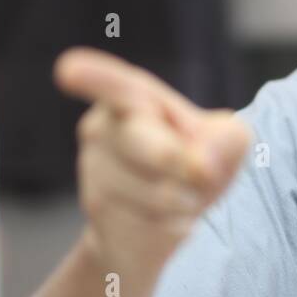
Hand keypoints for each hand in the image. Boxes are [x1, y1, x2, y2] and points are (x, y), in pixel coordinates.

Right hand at [54, 47, 250, 272]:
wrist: (159, 225)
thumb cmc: (195, 165)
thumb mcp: (227, 142)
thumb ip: (227, 139)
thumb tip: (203, 163)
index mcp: (129, 100)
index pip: (117, 88)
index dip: (96, 78)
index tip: (68, 70)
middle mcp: (101, 131)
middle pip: (142, 141)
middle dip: (179, 160)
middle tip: (203, 172)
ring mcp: (93, 175)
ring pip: (156, 190)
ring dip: (187, 199)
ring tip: (186, 196)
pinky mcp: (99, 217)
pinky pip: (150, 224)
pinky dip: (175, 225)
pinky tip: (169, 220)